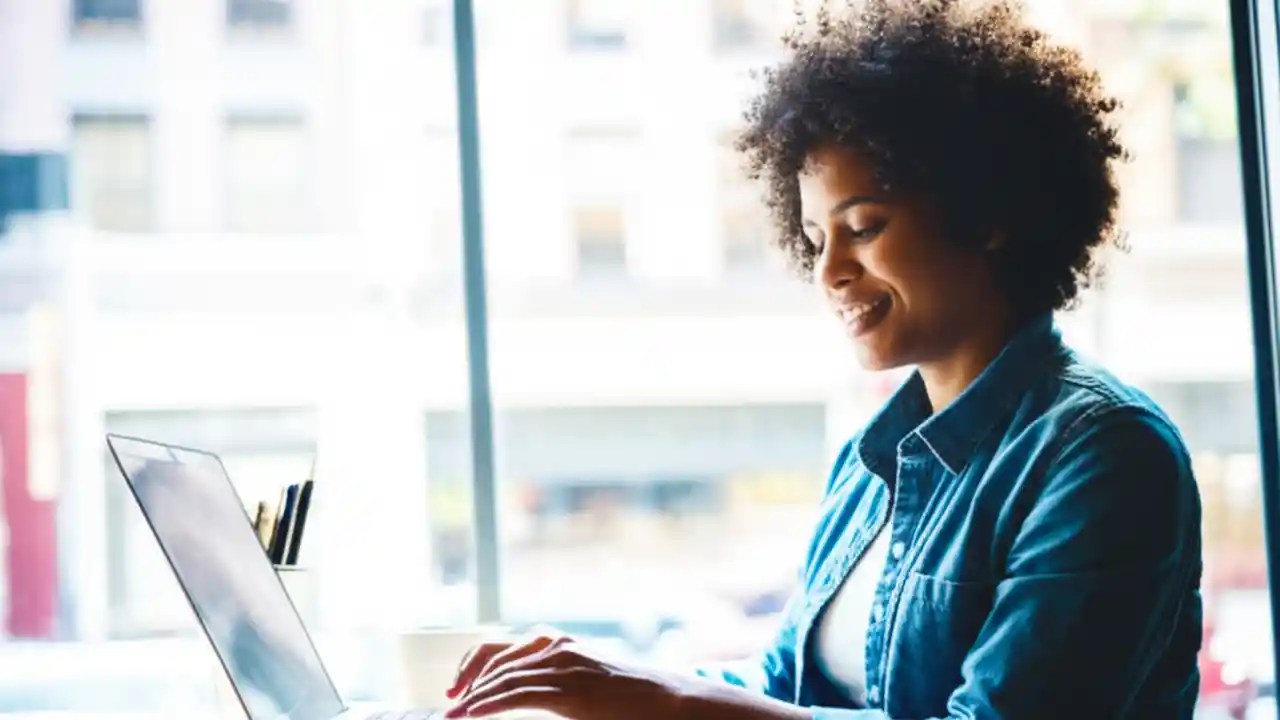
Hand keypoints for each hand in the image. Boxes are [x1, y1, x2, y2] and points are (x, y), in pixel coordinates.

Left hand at [443, 633, 686, 718]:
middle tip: (449, 704)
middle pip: (495, 658)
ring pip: (504, 677)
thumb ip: (556, 681)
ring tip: (454, 715)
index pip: (500, 648)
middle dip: (466, 681)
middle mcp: (556, 647)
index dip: (471, 665)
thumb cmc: (629, 696)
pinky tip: (473, 714)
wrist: (667, 699)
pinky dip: (489, 704)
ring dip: (473, 697)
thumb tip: (530, 695)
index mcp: (557, 643)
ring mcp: (564, 665)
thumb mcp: (586, 679)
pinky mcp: (570, 689)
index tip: (455, 688)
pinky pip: (518, 693)